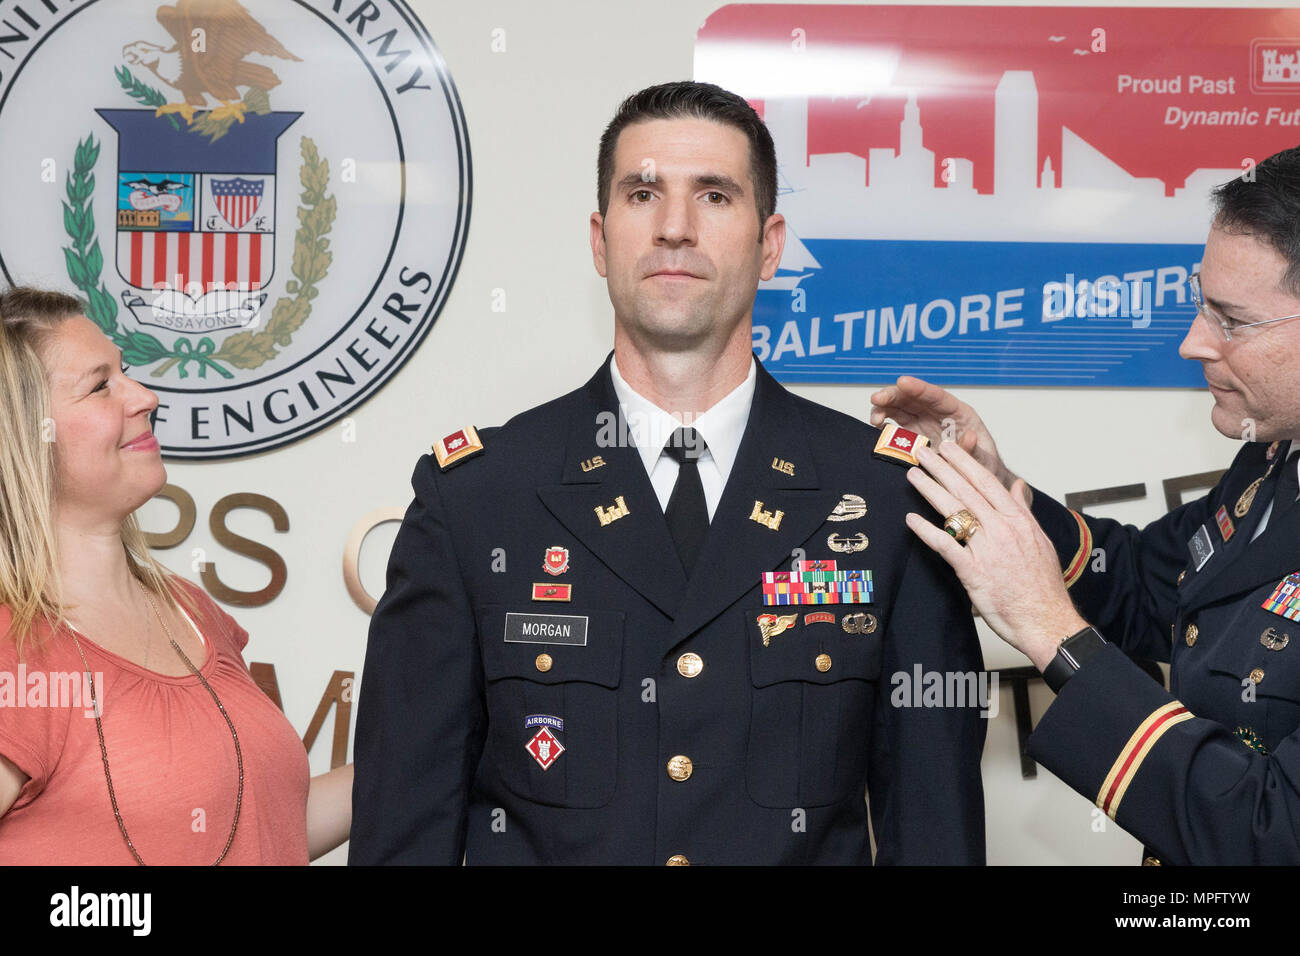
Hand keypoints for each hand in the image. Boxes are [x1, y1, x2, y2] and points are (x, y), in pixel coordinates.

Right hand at [870, 376, 1018, 491]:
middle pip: (914, 398)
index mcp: (959, 414)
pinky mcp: (913, 436)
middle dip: (894, 395)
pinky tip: (876, 425)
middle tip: (877, 398)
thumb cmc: (983, 467)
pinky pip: (896, 424)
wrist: (977, 484)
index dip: (919, 388)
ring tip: (874, 417)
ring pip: (901, 408)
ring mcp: (924, 424)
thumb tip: (969, 436)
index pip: (937, 396)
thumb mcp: (983, 460)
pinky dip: (884, 422)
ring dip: (885, 408)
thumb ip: (974, 450)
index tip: (902, 382)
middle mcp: (939, 415)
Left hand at [903, 441, 1086, 670]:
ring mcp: (987, 549)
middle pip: (966, 491)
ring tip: (912, 476)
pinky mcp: (973, 571)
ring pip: (954, 511)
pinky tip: (911, 520)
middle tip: (922, 453)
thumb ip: (1023, 510)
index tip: (948, 448)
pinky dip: (926, 531)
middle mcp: (1003, 529)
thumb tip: (1017, 486)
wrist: (1046, 619)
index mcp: (1018, 520)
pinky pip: (945, 545)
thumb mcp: (1039, 540)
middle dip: (942, 468)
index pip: (987, 482)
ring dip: (930, 490)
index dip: (964, 463)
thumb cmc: (1042, 585)